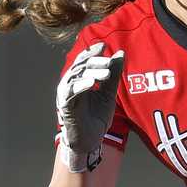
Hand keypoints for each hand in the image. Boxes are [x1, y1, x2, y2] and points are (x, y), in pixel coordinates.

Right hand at [56, 43, 124, 171]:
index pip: (84, 60)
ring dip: (91, 73)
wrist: (90, 141)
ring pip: (76, 77)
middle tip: (109, 62)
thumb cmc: (97, 116)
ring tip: (106, 74)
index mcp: (80, 79)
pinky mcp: (65, 106)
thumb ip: (113, 74)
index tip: (104, 46)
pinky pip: (71, 93)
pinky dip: (81, 86)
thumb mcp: (109, 93)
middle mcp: (70, 84)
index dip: (92, 52)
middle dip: (95, 62)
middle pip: (81, 66)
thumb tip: (121, 53)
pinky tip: (91, 83)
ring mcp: (66, 94)